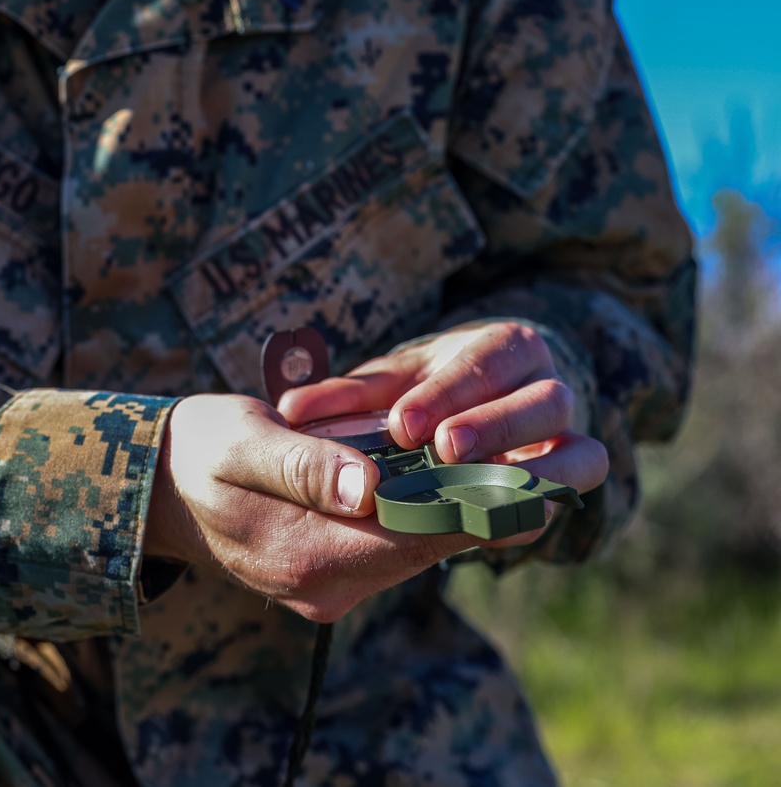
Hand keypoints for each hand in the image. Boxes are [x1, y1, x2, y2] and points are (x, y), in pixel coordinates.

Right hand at [144, 378, 592, 623]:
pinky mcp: (328, 572)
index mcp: (303, 554)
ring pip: (414, 547)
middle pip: (423, 547)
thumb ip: (307, 466)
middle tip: (556, 471)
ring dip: (466, 513)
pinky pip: (392, 545)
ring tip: (531, 472)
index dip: (477, 510)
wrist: (157, 486)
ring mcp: (326, 586)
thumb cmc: (201, 450)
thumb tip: (369, 488)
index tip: (536, 484)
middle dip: (487, 511)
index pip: (412, 534)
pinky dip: (429, 516)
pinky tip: (467, 484)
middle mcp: (323, 585)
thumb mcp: (246, 443)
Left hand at [278, 321, 608, 497]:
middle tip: (442, 452)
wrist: (474, 414)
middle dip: (494, 425)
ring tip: (480, 495)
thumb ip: (345, 396)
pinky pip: (580, 489)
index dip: (448, 392)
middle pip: (543, 399)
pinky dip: (552, 502)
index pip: (485, 360)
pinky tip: (506, 523)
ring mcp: (568, 434)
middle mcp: (546, 383)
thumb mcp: (387, 385)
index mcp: (502, 346)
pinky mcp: (572, 476)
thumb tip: (289, 410)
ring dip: (533, 472)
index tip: (404, 424)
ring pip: (579, 447)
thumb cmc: (423, 392)